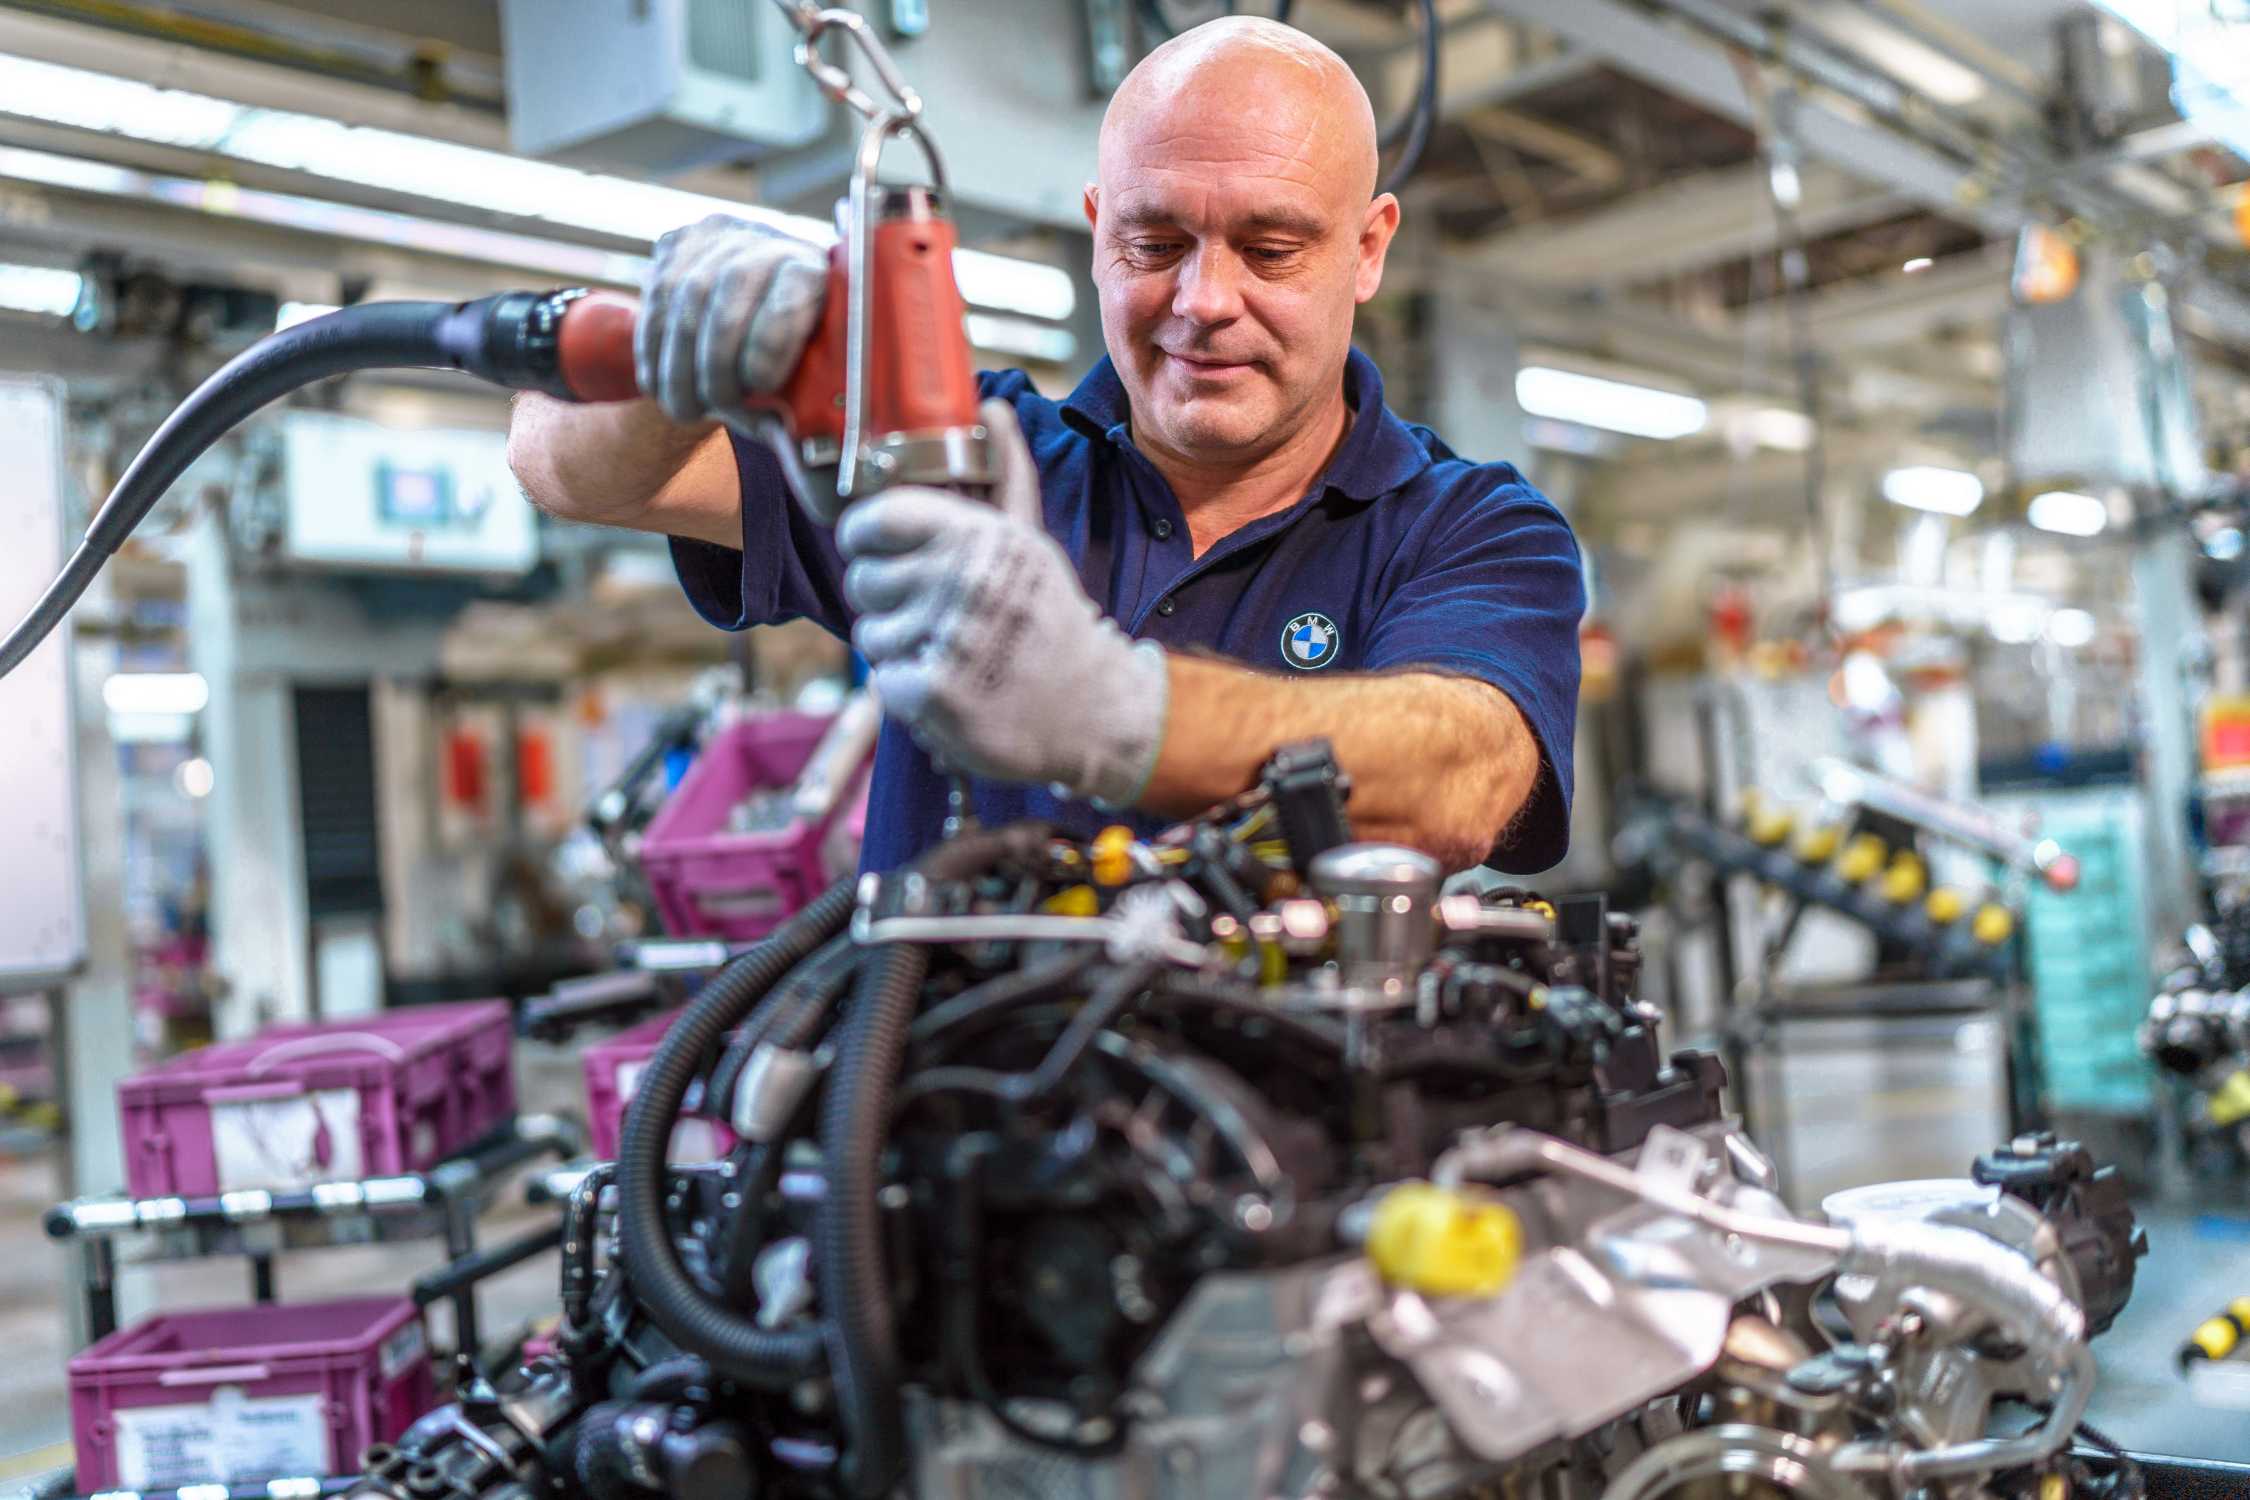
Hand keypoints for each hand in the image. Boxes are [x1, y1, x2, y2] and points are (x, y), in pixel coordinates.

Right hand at [637, 214, 827, 423]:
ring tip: (683, 409)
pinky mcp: (677, 243)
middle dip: (716, 358)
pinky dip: (652, 349)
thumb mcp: (803, 379)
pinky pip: (654, 296)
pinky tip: (659, 385)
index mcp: (814, 268)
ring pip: (684, 293)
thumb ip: (794, 406)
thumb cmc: (791, 358)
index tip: (761, 386)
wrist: (759, 307)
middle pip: (730, 288)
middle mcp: (766, 240)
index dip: (773, 339)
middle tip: (713, 406)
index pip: (792, 290)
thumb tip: (777, 432)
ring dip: (677, 362)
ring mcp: (718, 235)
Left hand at [838, 401, 1168, 807]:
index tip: (874, 549)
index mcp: (981, 535)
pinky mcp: (935, 693)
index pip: (878, 517)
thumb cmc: (1051, 618)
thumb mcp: (1029, 540)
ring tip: (949, 651)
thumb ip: (1003, 474)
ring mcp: (949, 638)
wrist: (1095, 707)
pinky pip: (884, 680)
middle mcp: (964, 580)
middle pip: (865, 580)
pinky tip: (949, 686)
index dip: (864, 535)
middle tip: (937, 614)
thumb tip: (992, 405)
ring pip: (871, 634)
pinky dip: (908, 691)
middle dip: (891, 600)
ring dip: (901, 648)